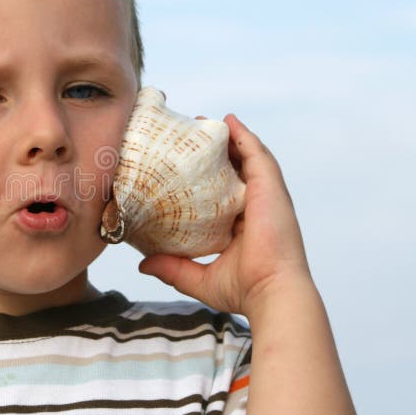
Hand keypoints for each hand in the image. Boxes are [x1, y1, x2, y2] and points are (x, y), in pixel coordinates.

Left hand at [138, 114, 311, 316]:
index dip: (208, 178)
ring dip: (230, 138)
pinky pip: (258, 154)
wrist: (272, 293)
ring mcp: (266, 196)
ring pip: (248, 158)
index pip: (224, 193)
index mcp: (242, 225)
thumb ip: (172, 268)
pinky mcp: (272, 189)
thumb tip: (143, 264)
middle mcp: (256, 207)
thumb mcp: (198, 278)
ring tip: (207, 122)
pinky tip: (230, 121)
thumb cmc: (243, 290)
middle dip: (217, 152)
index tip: (185, 165)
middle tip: (192, 135)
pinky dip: (245, 136)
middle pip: (236, 171)